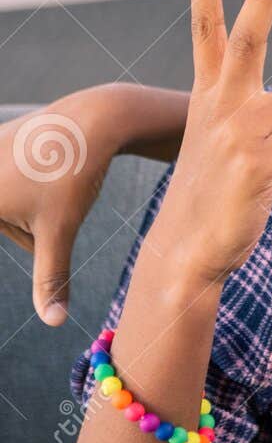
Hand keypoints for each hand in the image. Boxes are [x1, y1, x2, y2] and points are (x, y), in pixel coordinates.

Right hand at [0, 92, 119, 324]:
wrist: (93, 119)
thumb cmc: (73, 175)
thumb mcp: (60, 231)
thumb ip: (50, 278)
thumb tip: (54, 323)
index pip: (4, 230)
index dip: (24, 233)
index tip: (41, 210)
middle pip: (3, 226)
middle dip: (28, 228)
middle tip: (53, 190)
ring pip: (10, 207)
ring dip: (32, 209)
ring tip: (52, 179)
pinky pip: (15, 183)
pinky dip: (32, 187)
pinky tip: (49, 162)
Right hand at [150, 0, 271, 284]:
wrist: (189, 245)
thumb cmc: (216, 190)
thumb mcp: (225, 141)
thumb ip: (253, 111)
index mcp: (209, 94)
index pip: (206, 32)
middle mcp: (221, 103)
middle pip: (249, 37)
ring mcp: (237, 129)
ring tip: (266, 161)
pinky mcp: (257, 158)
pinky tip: (269, 177)